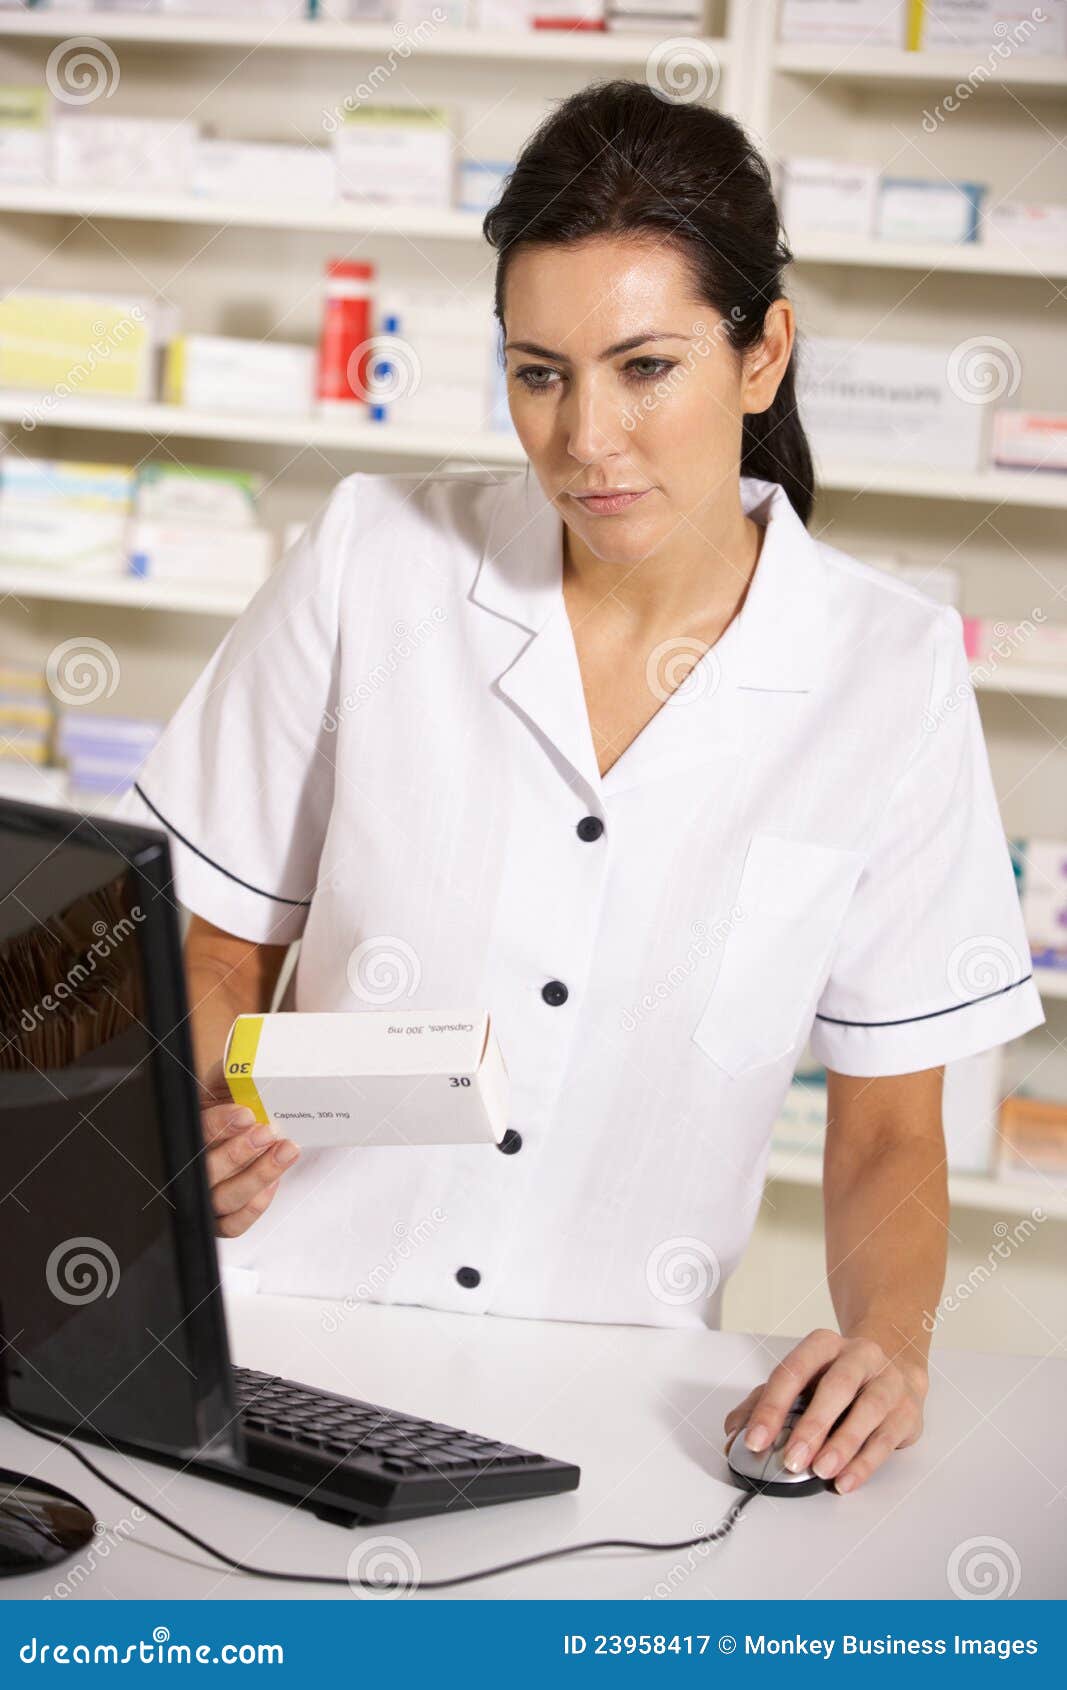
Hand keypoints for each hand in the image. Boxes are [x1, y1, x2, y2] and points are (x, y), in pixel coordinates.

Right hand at [198, 1057, 300, 1238]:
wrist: (239, 1122)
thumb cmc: (229, 1104)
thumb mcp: (224, 1083)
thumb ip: (230, 1072)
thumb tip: (243, 1059)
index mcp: (185, 1132)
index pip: (192, 1133)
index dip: (217, 1126)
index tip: (244, 1113)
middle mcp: (189, 1170)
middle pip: (205, 1172)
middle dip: (237, 1154)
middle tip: (266, 1133)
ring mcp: (204, 1198)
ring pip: (223, 1200)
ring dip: (257, 1175)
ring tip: (284, 1151)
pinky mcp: (221, 1220)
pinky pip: (236, 1223)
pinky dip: (257, 1204)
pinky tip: (274, 1180)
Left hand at [723, 1327, 927, 1493]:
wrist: (896, 1365)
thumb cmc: (838, 1378)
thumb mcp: (801, 1381)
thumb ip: (765, 1403)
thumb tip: (734, 1432)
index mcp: (822, 1345)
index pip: (792, 1372)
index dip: (771, 1407)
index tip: (755, 1440)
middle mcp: (858, 1356)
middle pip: (835, 1387)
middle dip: (811, 1426)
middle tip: (791, 1459)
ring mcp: (887, 1380)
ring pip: (867, 1410)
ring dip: (843, 1444)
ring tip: (821, 1471)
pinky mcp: (907, 1410)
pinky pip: (887, 1437)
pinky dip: (865, 1462)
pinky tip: (846, 1480)